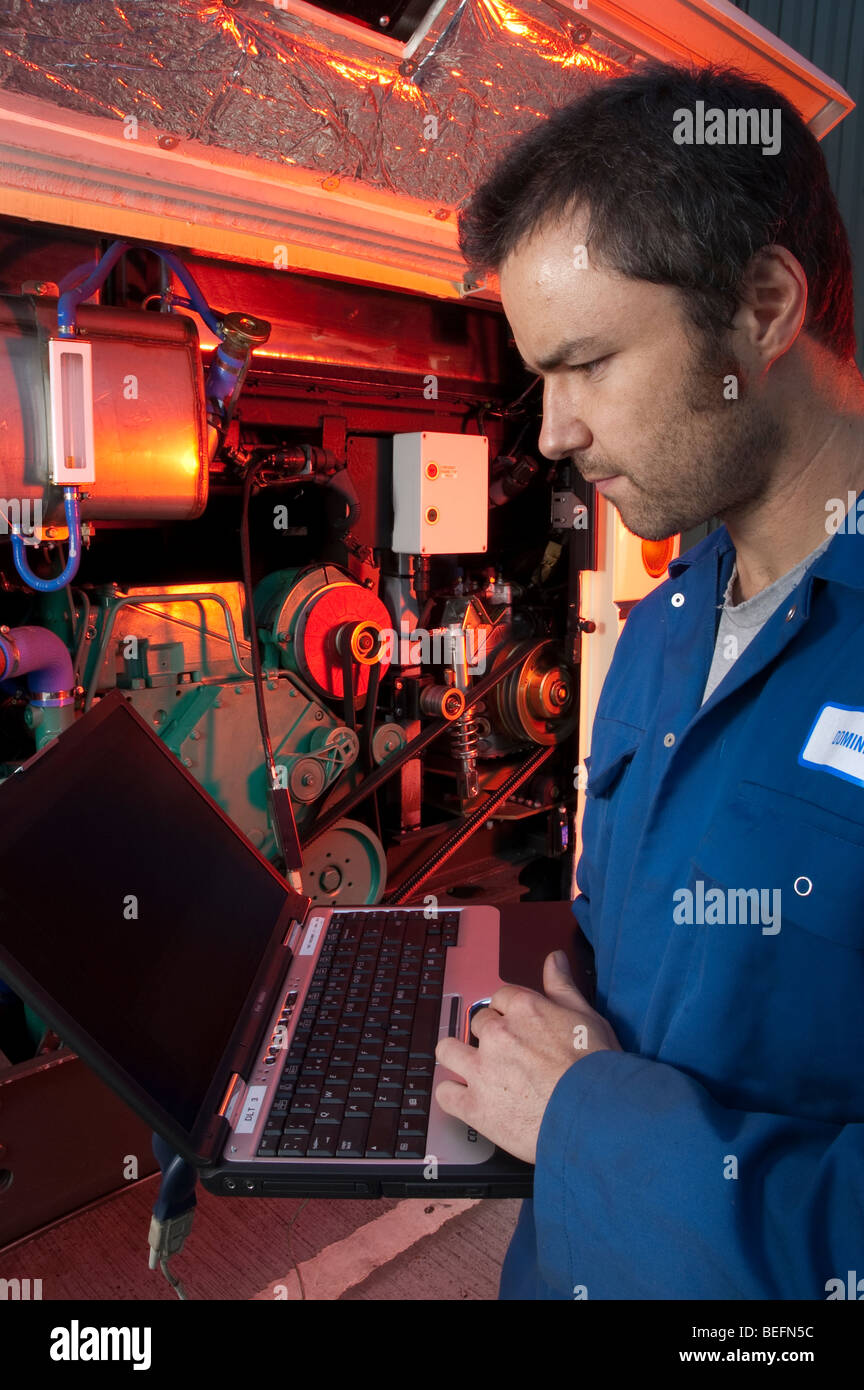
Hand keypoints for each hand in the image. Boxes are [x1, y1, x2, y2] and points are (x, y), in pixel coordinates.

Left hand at [434, 949, 621, 1164]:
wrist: (597, 1114)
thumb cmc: (596, 1068)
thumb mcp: (586, 1015)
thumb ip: (562, 985)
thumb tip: (553, 959)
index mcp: (522, 1008)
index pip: (500, 999)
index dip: (509, 1014)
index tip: (517, 1028)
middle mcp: (497, 1034)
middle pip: (476, 1024)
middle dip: (489, 1037)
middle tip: (507, 1055)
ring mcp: (481, 1069)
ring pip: (448, 1051)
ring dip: (457, 1057)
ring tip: (473, 1069)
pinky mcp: (475, 1106)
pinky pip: (445, 1094)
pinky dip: (453, 1096)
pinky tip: (466, 1099)